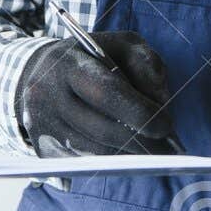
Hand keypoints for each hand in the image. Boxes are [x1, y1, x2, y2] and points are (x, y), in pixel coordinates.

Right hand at [15, 31, 178, 156]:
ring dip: (130, 156)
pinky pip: (84, 164)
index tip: (168, 126)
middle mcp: (44, 94)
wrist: (41, 73)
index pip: (106, 92)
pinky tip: (128, 153)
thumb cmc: (91, 58)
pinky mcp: (40, 149)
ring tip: (154, 152)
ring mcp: (40, 125)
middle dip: (142, 143)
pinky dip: (111, 162)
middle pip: (102, 130)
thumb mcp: (121, 45)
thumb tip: (162, 104)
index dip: (140, 112)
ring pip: (95, 153)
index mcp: (66, 62)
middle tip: (170, 149)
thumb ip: (146, 65)